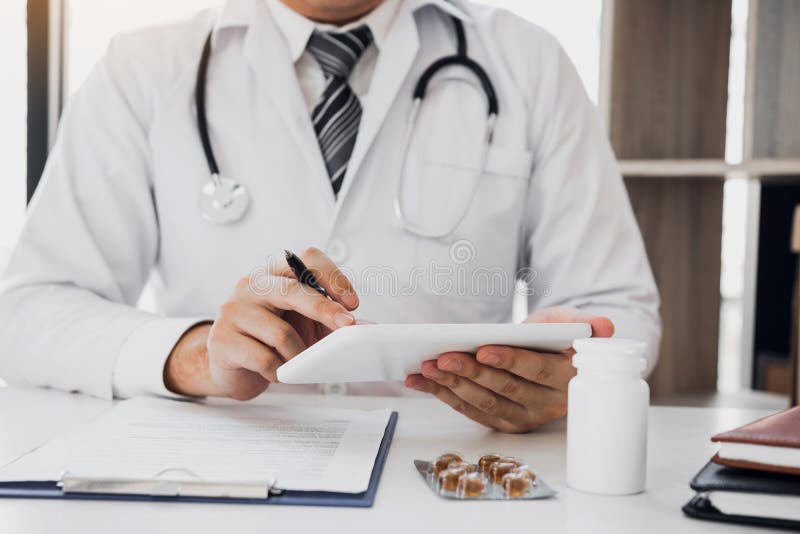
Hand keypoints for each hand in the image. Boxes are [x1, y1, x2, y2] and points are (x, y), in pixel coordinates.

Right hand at [164, 247, 358, 399]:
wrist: (232, 368)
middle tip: (346, 326)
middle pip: (293, 289)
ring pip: (281, 333)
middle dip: (325, 309)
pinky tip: (277, 371)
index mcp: (274, 273)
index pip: (306, 258)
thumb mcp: (304, 324)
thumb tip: (367, 327)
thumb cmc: (271, 341)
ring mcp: (233, 310)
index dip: (332, 277)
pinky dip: (279, 370)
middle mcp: (251, 285)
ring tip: (300, 363)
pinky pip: (264, 358)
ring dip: (299, 354)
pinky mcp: (222, 339)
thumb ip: (330, 320)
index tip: (351, 302)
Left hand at [405, 306, 613, 432]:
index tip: (483, 350)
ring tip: (426, 368)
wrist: (557, 359)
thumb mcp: (573, 323)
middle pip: (505, 390)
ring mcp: (525, 417)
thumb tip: (606, 326)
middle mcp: (548, 404)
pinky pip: (472, 411)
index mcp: (568, 378)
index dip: (510, 361)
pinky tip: (422, 381)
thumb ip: (585, 323)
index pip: (536, 371)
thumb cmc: (561, 336)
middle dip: (470, 373)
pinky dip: (444, 395)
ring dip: (452, 386)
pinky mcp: (505, 422)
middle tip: (441, 357)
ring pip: (485, 404)